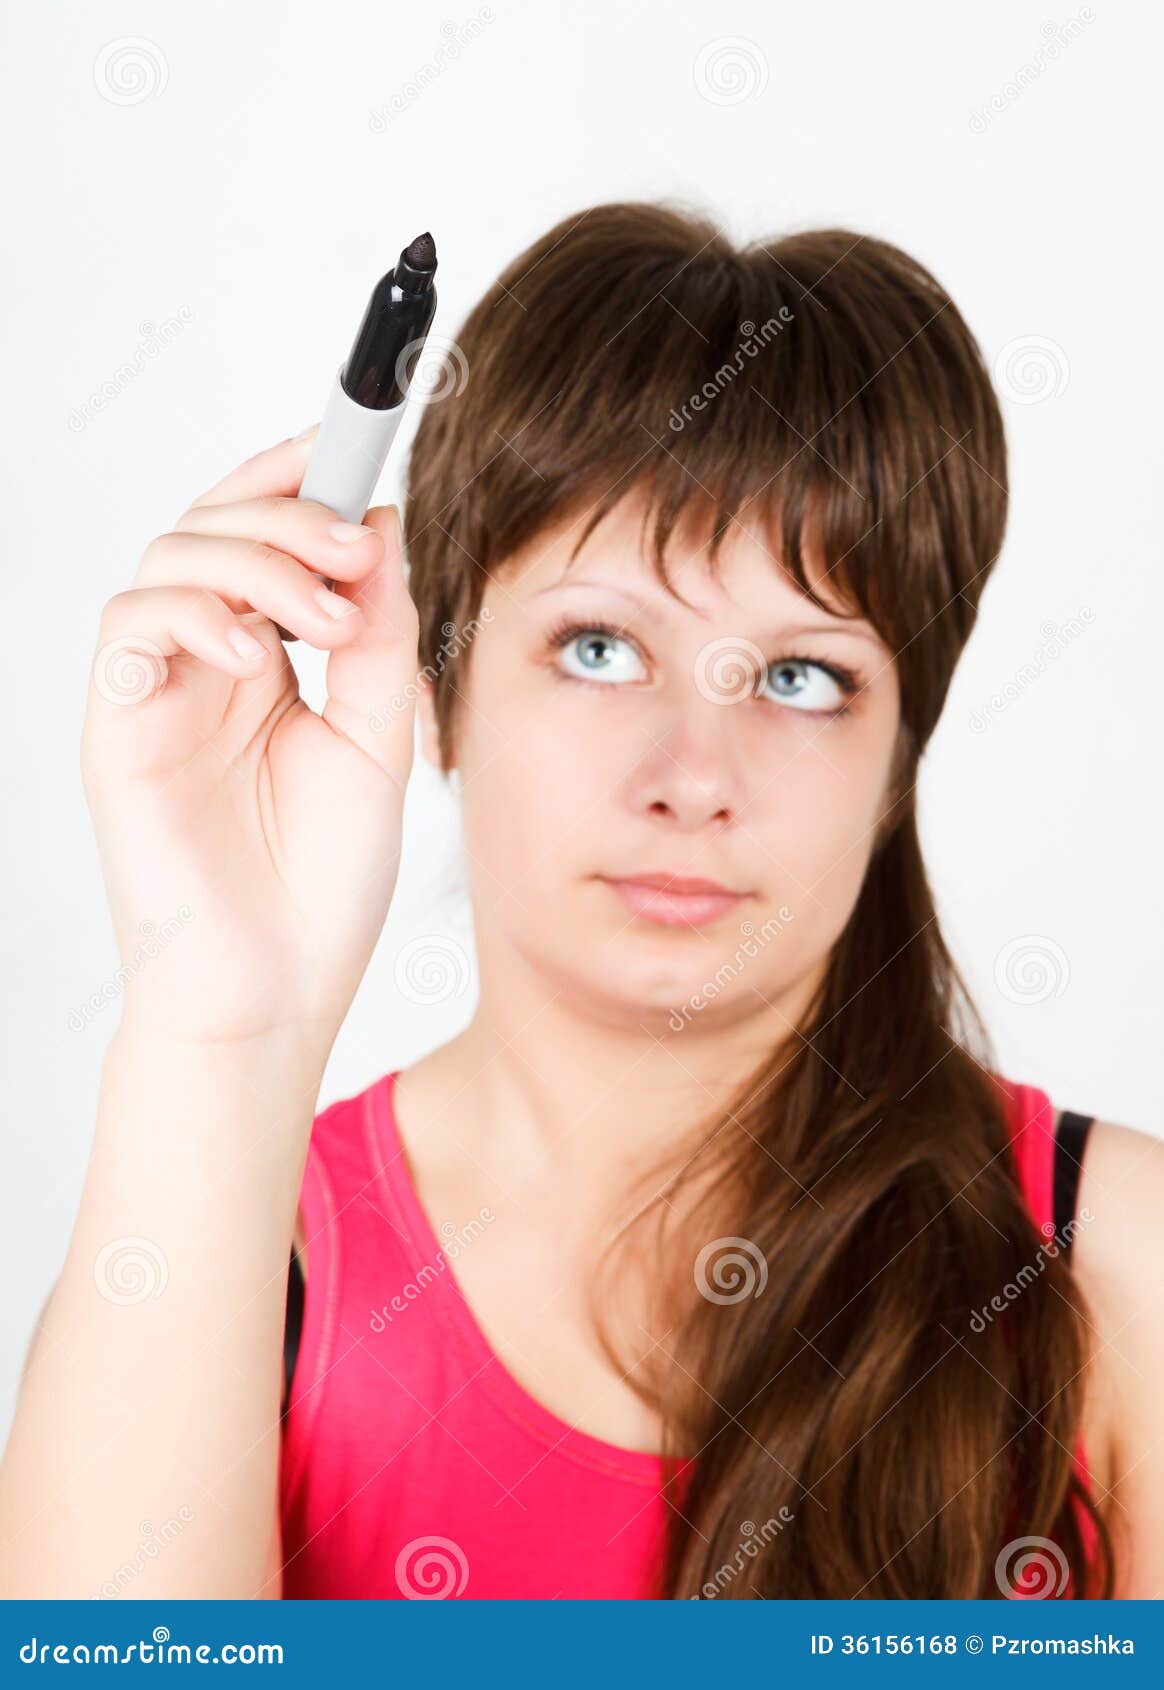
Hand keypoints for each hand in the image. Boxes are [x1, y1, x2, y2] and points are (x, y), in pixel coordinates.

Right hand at [81, 430, 420, 1054]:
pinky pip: (132, 621)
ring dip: (258, 562)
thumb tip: (382, 527)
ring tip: (327, 620)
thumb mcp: (381, 738)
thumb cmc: (322, 887)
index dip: (296, 480)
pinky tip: (256, 654)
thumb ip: (382, 635)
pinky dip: (197, 611)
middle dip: (290, 515)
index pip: (267, 540)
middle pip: (217, 527)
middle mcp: (209, 666)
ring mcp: (160, 692)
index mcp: (271, 667)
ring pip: (174, 556)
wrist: (275, 989)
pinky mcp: (118, 724)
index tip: (351, 441)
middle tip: (354, 551)